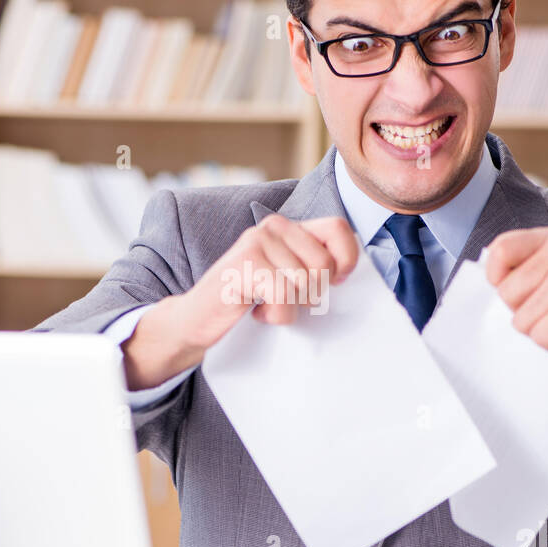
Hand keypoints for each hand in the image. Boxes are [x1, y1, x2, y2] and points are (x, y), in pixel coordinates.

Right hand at [122, 215, 358, 389]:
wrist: (197, 320)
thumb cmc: (248, 302)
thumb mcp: (286, 279)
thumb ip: (313, 267)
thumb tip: (350, 272)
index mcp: (288, 228)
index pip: (338, 228)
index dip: (345, 259)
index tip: (333, 283)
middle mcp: (272, 227)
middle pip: (323, 264)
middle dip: (310, 293)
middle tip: (284, 299)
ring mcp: (256, 242)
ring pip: (304, 283)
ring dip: (289, 307)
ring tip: (265, 304)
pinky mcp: (244, 264)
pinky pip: (283, 295)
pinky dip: (276, 315)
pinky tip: (256, 311)